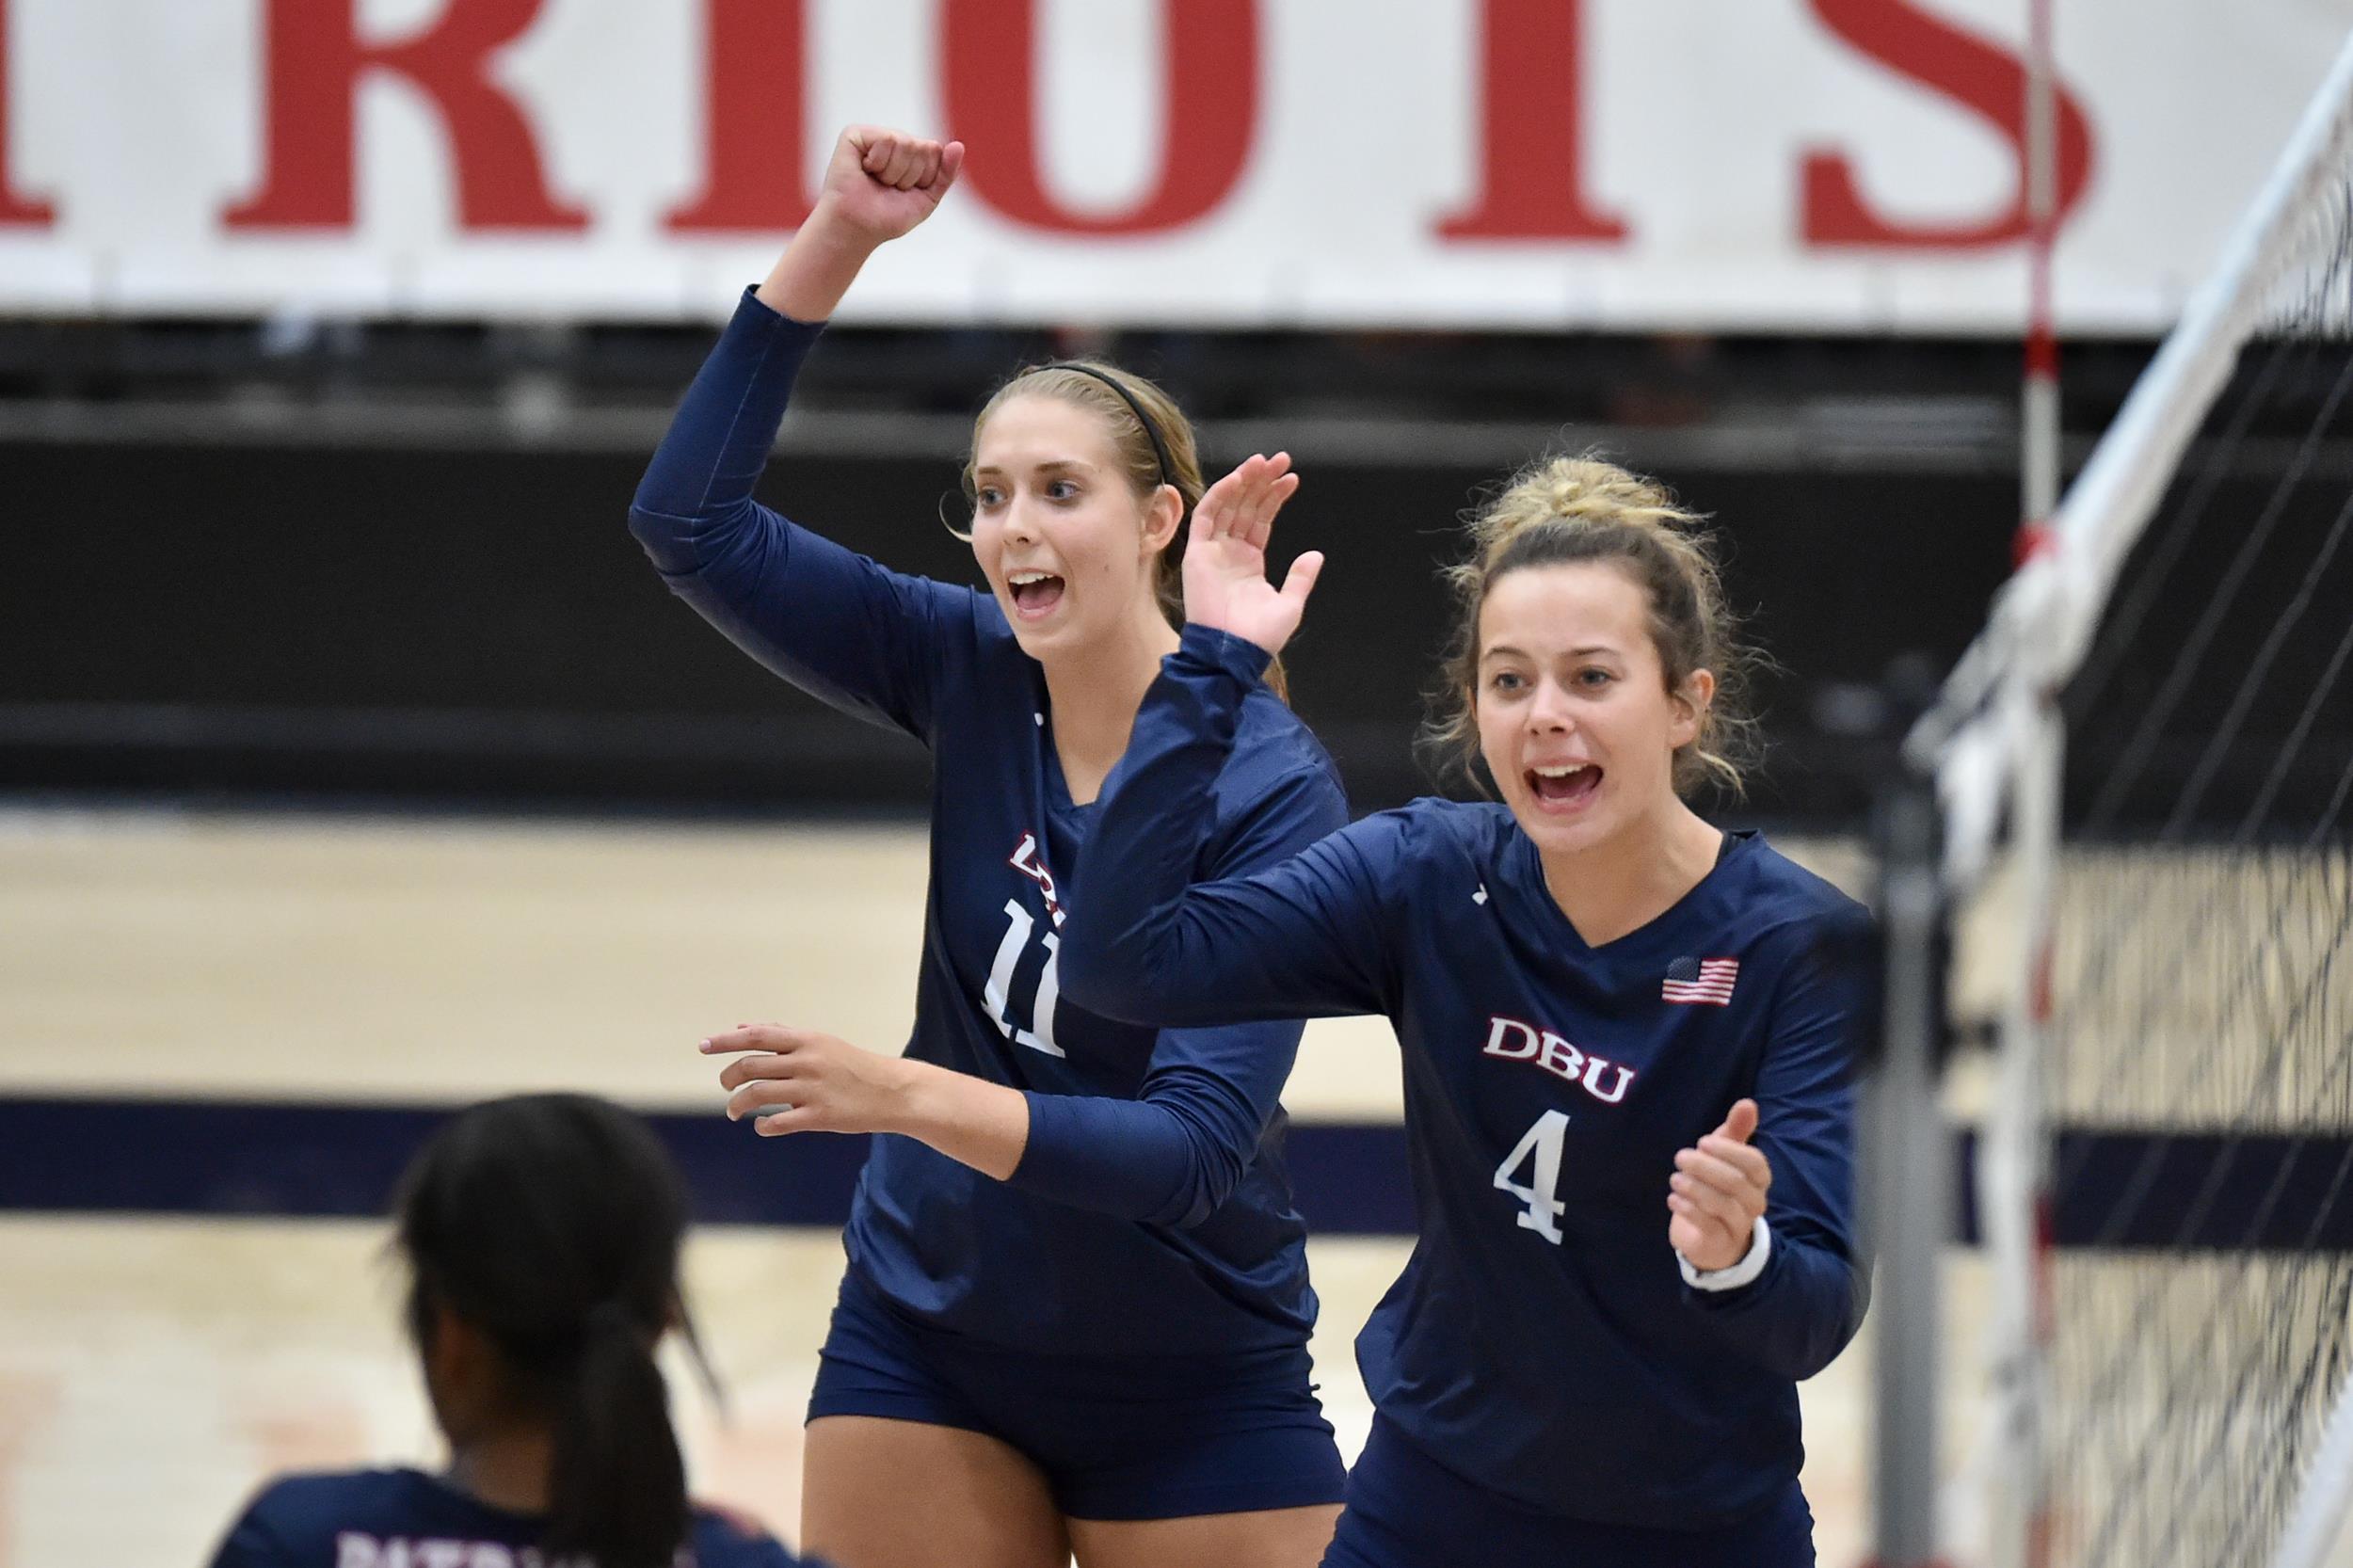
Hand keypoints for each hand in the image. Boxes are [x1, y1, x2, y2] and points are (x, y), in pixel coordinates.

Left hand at [704, 1024, 911, 1136]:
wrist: (892, 1091)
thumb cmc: (851, 1065)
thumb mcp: (819, 1042)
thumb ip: (780, 1035)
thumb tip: (740, 1028)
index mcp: (806, 1040)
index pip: (756, 1036)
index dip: (725, 1041)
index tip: (702, 1046)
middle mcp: (806, 1061)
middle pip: (750, 1066)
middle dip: (728, 1078)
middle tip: (725, 1087)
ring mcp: (812, 1089)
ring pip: (757, 1095)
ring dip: (737, 1105)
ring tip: (734, 1112)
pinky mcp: (819, 1116)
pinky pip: (778, 1122)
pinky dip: (762, 1126)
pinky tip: (761, 1126)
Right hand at [811, 126, 964, 247]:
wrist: (858, 229)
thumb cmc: (888, 217)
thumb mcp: (927, 198)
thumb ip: (946, 173)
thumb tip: (958, 145)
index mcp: (911, 154)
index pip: (934, 150)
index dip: (924, 177)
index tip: (905, 192)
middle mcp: (894, 141)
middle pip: (922, 146)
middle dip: (909, 176)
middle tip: (888, 188)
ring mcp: (874, 136)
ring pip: (905, 142)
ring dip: (893, 173)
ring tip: (876, 182)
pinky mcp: (855, 135)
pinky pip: (886, 139)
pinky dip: (879, 163)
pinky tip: (865, 170)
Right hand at [1182, 452, 1321, 655]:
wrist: (1233, 652)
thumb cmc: (1259, 636)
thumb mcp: (1290, 604)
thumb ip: (1300, 578)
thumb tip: (1315, 555)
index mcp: (1249, 563)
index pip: (1261, 520)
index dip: (1275, 498)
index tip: (1292, 479)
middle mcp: (1230, 553)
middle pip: (1245, 507)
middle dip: (1262, 481)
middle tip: (1281, 460)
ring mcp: (1213, 551)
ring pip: (1227, 506)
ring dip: (1244, 481)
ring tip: (1264, 462)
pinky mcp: (1197, 554)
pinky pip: (1206, 516)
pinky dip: (1220, 494)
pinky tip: (1239, 478)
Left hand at [1668, 1098, 1770, 1271]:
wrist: (1713, 1238)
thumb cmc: (1720, 1188)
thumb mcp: (1725, 1157)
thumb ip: (1736, 1131)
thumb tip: (1749, 1103)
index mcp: (1759, 1180)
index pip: (1754, 1162)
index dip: (1728, 1150)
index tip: (1702, 1141)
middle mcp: (1755, 1202)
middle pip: (1735, 1182)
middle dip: (1705, 1166)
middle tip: (1680, 1157)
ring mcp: (1739, 1225)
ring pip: (1721, 1204)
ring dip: (1694, 1187)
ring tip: (1676, 1178)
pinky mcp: (1720, 1242)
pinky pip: (1707, 1225)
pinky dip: (1688, 1208)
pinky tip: (1673, 1198)